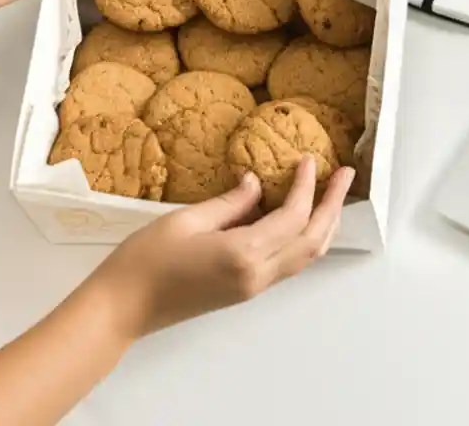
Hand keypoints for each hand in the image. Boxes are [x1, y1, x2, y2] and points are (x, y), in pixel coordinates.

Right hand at [83, 158, 354, 337]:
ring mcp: (253, 287)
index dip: (306, 186)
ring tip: (332, 194)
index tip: (308, 159)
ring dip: (324, 224)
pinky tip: (300, 217)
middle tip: (345, 174)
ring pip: (306, 256)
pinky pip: (288, 264)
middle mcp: (257, 275)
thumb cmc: (144, 262)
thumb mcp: (185, 220)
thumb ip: (229, 203)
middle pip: (313, 241)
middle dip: (333, 206)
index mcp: (243, 255)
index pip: (293, 217)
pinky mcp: (246, 291)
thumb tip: (257, 183)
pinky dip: (304, 238)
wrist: (123, 309)